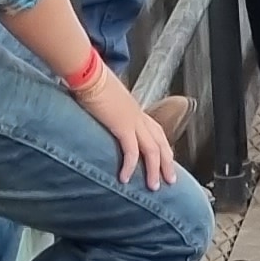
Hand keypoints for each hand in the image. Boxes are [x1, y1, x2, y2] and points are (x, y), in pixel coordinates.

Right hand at [77, 65, 178, 186]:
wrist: (89, 74)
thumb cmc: (92, 82)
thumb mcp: (105, 100)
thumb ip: (108, 112)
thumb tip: (101, 118)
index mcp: (135, 110)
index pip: (156, 131)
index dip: (163, 147)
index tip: (166, 161)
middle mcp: (139, 116)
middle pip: (161, 142)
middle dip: (167, 163)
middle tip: (170, 180)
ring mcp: (133, 121)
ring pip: (153, 150)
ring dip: (154, 170)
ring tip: (153, 186)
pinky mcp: (123, 126)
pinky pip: (132, 152)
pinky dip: (130, 167)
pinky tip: (125, 178)